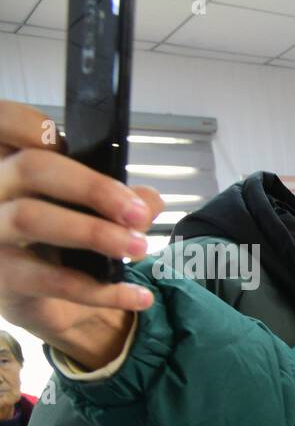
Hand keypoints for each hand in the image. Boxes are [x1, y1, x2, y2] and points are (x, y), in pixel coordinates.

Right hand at [0, 101, 162, 368]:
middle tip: (136, 212)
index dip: (31, 125)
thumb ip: (119, 197)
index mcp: (11, 165)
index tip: (67, 142)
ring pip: (30, 218)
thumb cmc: (63, 241)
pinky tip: (138, 296)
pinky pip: (52, 280)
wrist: (47, 302)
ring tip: (138, 247)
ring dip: (94, 233)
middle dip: (92, 187)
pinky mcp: (3, 279)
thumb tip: (148, 200)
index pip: (3, 123)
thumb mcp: (90, 212)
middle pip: (30, 168)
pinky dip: (104, 290)